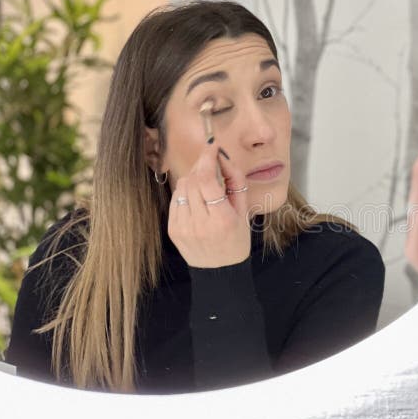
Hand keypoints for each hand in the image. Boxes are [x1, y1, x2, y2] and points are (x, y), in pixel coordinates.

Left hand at [168, 141, 250, 267]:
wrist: (220, 271)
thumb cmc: (237, 238)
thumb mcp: (244, 211)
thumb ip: (235, 181)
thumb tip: (221, 157)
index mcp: (222, 219)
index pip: (206, 179)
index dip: (207, 159)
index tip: (212, 147)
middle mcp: (200, 223)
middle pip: (192, 180)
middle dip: (201, 166)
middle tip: (211, 165)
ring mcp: (183, 227)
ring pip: (182, 187)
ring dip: (193, 179)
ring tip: (206, 186)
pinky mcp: (173, 230)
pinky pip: (176, 200)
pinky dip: (186, 193)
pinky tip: (197, 200)